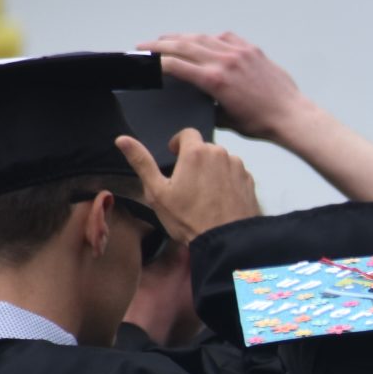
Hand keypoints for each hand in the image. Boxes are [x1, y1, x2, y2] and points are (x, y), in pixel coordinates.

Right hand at [116, 129, 261, 241]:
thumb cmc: (189, 219)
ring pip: (221, 160)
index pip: (187, 133)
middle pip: (205, 148)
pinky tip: (218, 199)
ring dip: (212, 170)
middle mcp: (220, 154)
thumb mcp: (157, 192)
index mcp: (196, 153)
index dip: (178, 142)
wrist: (226, 240)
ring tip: (203, 194)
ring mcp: (238, 168)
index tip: (174, 154)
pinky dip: (226, 181)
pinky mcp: (250, 181)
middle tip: (186, 182)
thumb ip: (141, 162)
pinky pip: (235, 174)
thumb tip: (123, 140)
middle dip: (195, 159)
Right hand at [138, 33, 306, 141]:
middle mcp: (225, 61)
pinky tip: (203, 40)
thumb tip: (194, 98)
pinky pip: (226, 37)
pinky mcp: (253, 51)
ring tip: (168, 39)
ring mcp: (239, 53)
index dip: (155, 61)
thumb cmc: (261, 123)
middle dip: (160, 44)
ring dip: (182, 37)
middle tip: (145, 45)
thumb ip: (205, 104)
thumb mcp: (225, 118)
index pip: (175, 64)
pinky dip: (210, 37)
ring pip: (202, 38)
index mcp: (214, 80)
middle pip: (183, 45)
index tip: (143, 59)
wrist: (291, 116)